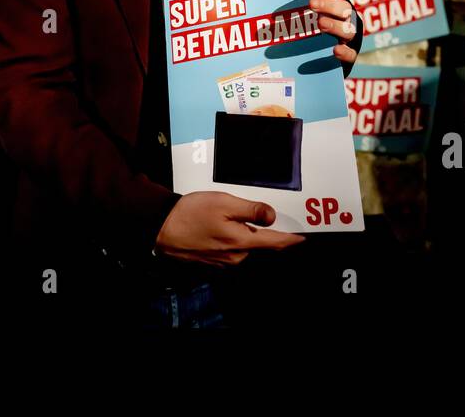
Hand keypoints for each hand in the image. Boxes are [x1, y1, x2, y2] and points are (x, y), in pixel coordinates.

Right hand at [154, 191, 304, 266]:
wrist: (161, 228)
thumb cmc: (191, 213)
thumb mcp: (224, 202)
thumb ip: (251, 210)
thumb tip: (271, 216)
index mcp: (242, 241)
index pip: (275, 243)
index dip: (291, 240)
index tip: (302, 238)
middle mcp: (236, 256)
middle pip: (259, 243)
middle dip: (261, 230)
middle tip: (253, 212)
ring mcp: (224, 261)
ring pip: (244, 245)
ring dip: (244, 232)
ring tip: (228, 215)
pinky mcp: (213, 261)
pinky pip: (231, 249)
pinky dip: (232, 237)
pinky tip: (218, 225)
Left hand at [289, 0, 357, 63]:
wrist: (294, 44)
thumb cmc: (300, 8)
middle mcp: (345, 15)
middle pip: (346, 8)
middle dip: (330, 5)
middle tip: (311, 4)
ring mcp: (346, 35)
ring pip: (350, 29)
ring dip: (336, 26)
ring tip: (319, 24)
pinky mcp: (344, 55)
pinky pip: (352, 54)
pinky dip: (346, 53)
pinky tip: (334, 50)